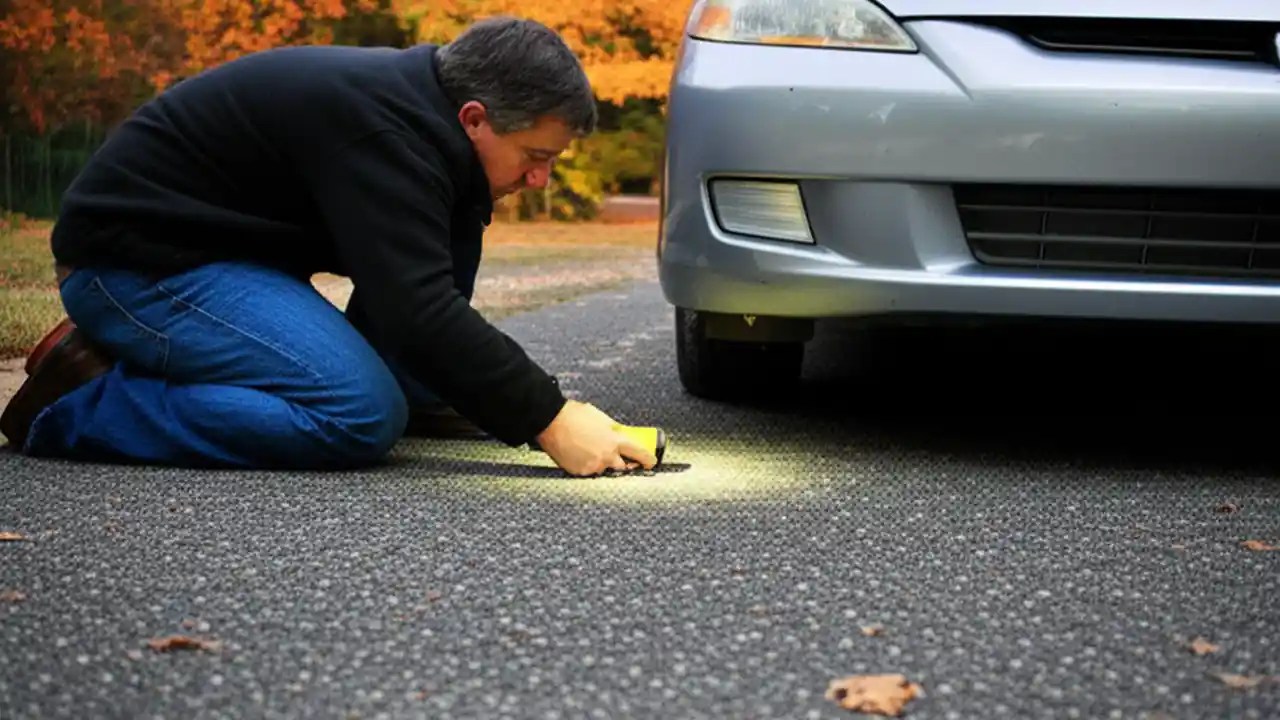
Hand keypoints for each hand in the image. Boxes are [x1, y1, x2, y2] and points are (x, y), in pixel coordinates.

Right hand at [535, 400, 658, 476]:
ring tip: (590, 448)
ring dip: (602, 461)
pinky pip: (589, 471)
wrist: (550, 422)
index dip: (648, 459)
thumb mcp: (601, 418)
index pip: (639, 454)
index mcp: (614, 441)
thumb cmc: (573, 416)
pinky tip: (580, 452)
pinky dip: (588, 464)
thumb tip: (620, 434)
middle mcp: (606, 456)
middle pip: (623, 467)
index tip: (651, 462)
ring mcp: (592, 466)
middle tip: (619, 456)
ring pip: (604, 468)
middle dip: (623, 462)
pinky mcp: (579, 471)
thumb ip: (614, 430)